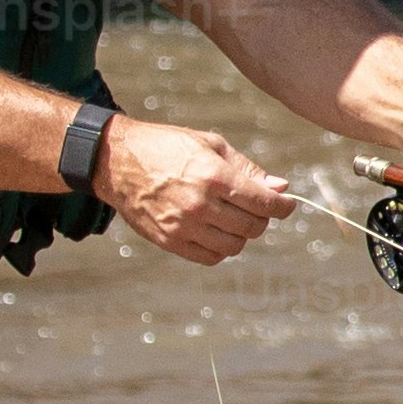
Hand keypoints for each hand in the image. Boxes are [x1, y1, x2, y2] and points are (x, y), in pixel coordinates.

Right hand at [99, 113, 291, 263]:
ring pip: (234, 246)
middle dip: (262, 218)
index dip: (282, 206)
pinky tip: (216, 231)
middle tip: (255, 207)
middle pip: (252, 227)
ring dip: (241, 234)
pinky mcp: (168, 240)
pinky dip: (221, 248)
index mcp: (214, 177)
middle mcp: (200, 205)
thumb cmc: (167, 147)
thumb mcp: (210, 145)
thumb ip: (247, 169)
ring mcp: (182, 226)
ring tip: (233, 218)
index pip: (264, 203)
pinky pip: (210, 257)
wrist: (116, 161)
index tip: (286, 205)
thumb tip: (280, 188)